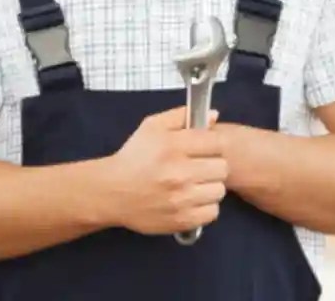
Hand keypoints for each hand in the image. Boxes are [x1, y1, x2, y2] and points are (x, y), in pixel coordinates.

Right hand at [96, 106, 227, 235]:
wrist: (112, 192)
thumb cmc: (134, 157)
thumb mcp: (151, 127)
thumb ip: (181, 117)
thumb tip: (213, 114)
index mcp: (173, 146)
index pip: (217, 142)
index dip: (213, 144)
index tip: (204, 149)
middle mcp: (179, 173)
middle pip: (222, 167)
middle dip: (212, 165)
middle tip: (199, 167)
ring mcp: (182, 199)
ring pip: (219, 190)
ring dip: (209, 187)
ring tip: (194, 184)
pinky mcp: (182, 220)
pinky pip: (212, 212)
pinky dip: (204, 206)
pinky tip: (191, 200)